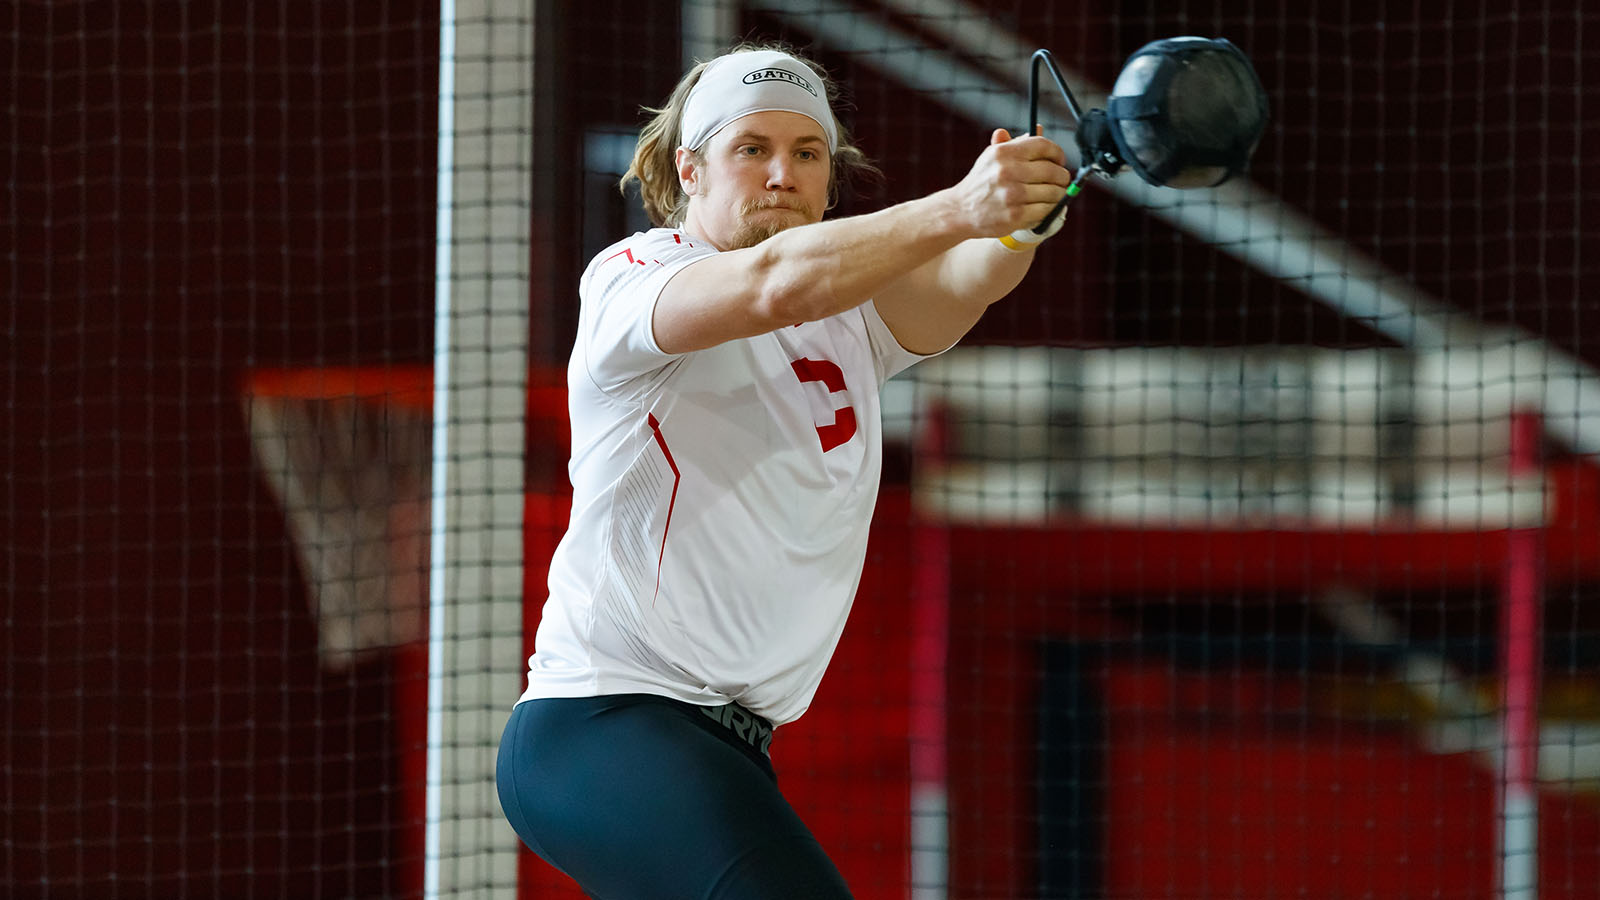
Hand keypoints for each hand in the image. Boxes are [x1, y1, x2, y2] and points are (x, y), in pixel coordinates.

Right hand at [945, 127, 1071, 241]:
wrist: (960, 210)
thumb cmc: (981, 182)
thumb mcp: (992, 157)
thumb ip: (1015, 143)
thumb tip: (1039, 129)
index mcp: (1003, 153)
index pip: (1043, 145)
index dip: (1057, 153)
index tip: (1059, 161)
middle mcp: (1007, 171)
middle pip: (1052, 170)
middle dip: (1062, 176)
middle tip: (1061, 180)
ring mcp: (1012, 195)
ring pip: (1053, 192)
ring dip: (1058, 194)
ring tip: (1054, 195)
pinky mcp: (1015, 216)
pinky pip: (1046, 211)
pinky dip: (1050, 210)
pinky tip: (1045, 207)